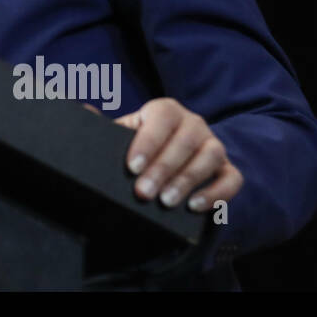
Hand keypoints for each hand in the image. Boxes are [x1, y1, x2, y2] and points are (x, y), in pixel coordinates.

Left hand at [110, 98, 243, 210]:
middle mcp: (194, 123)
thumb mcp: (123, 135)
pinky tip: (194, 206)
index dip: (148, 141)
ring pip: (211, 156)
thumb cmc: (141, 148)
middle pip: (186, 140)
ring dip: (188, 180)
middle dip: (163, 168)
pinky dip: (217, 193)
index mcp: (166, 110)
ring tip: (166, 201)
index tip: (132, 167)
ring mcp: (214, 145)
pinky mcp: (228, 169)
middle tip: (143, 193)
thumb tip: (84, 111)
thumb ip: (104, 126)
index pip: (162, 118)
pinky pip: (232, 179)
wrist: (167, 162)